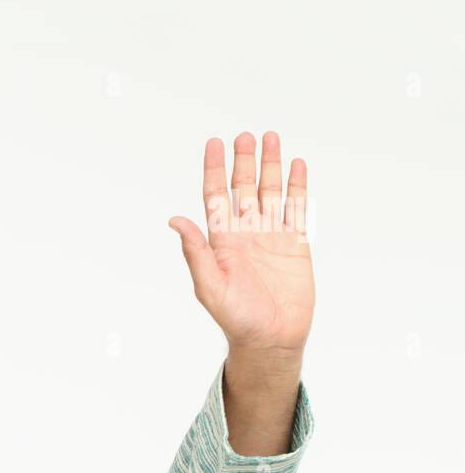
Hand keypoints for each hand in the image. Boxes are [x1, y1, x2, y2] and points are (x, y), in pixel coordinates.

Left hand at [168, 132, 313, 356]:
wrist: (271, 338)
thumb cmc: (236, 317)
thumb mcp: (210, 286)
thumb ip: (196, 253)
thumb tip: (175, 220)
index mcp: (221, 240)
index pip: (215, 196)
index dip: (214, 169)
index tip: (214, 143)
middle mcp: (245, 232)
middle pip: (243, 187)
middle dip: (243, 161)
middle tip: (245, 135)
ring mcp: (272, 235)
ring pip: (270, 192)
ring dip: (270, 166)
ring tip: (270, 138)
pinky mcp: (296, 244)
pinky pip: (296, 208)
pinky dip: (297, 187)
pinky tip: (297, 165)